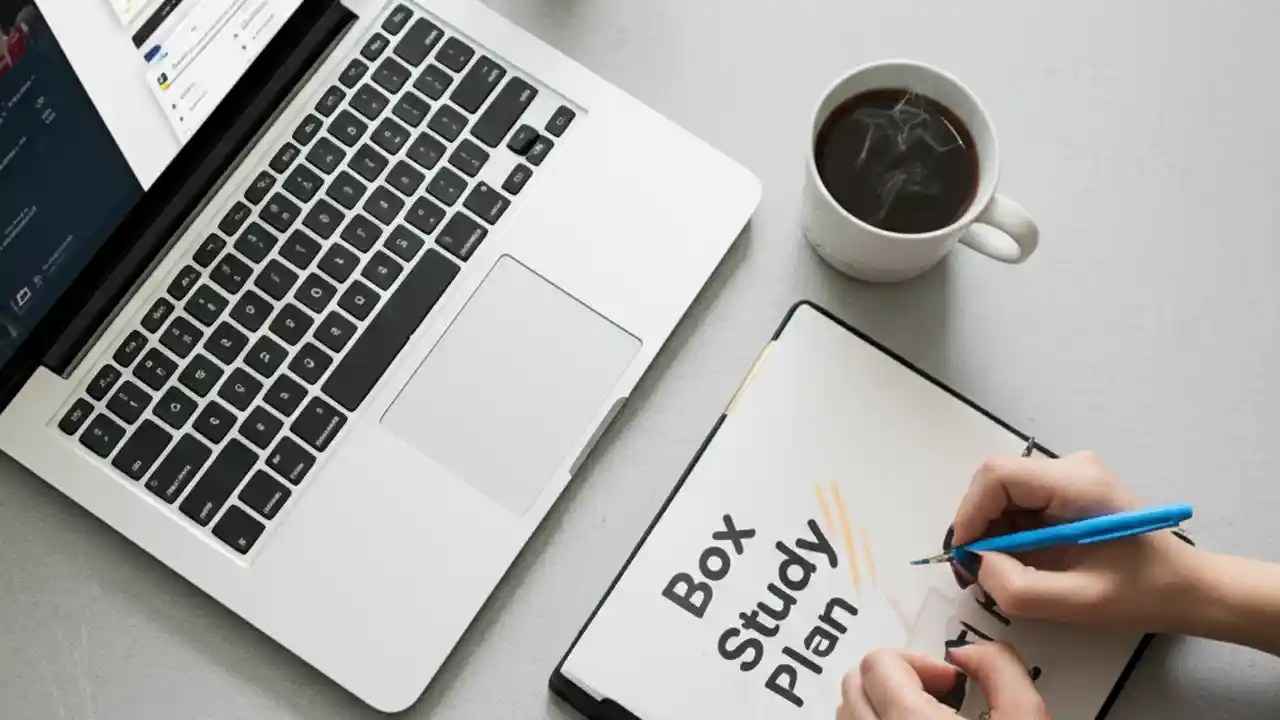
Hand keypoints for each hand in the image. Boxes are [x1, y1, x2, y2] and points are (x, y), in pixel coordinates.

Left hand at [838, 644, 1047, 718]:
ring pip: (847, 713)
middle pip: (853, 684)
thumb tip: (967, 652)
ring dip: (878, 704)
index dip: (915, 662)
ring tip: (923, 717)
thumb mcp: (1028, 719)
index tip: (949, 681)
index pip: (877, 663)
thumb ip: (1001, 669)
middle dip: (893, 679)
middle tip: (937, 696)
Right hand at [951, 451, 1200, 631]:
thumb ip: (1018, 587)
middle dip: (977, 524)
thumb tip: (978, 563)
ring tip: (996, 570)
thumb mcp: (1079, 603)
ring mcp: (1072, 474)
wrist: (1189, 587)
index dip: (969, 513)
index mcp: (1078, 484)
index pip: (998, 476)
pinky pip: (1021, 501)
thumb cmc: (1143, 594)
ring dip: (991, 529)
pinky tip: (1018, 560)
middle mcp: (1071, 467)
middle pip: (996, 481)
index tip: (963, 555)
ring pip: (1004, 491)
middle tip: (974, 569)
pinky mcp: (1070, 488)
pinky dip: (1007, 530)